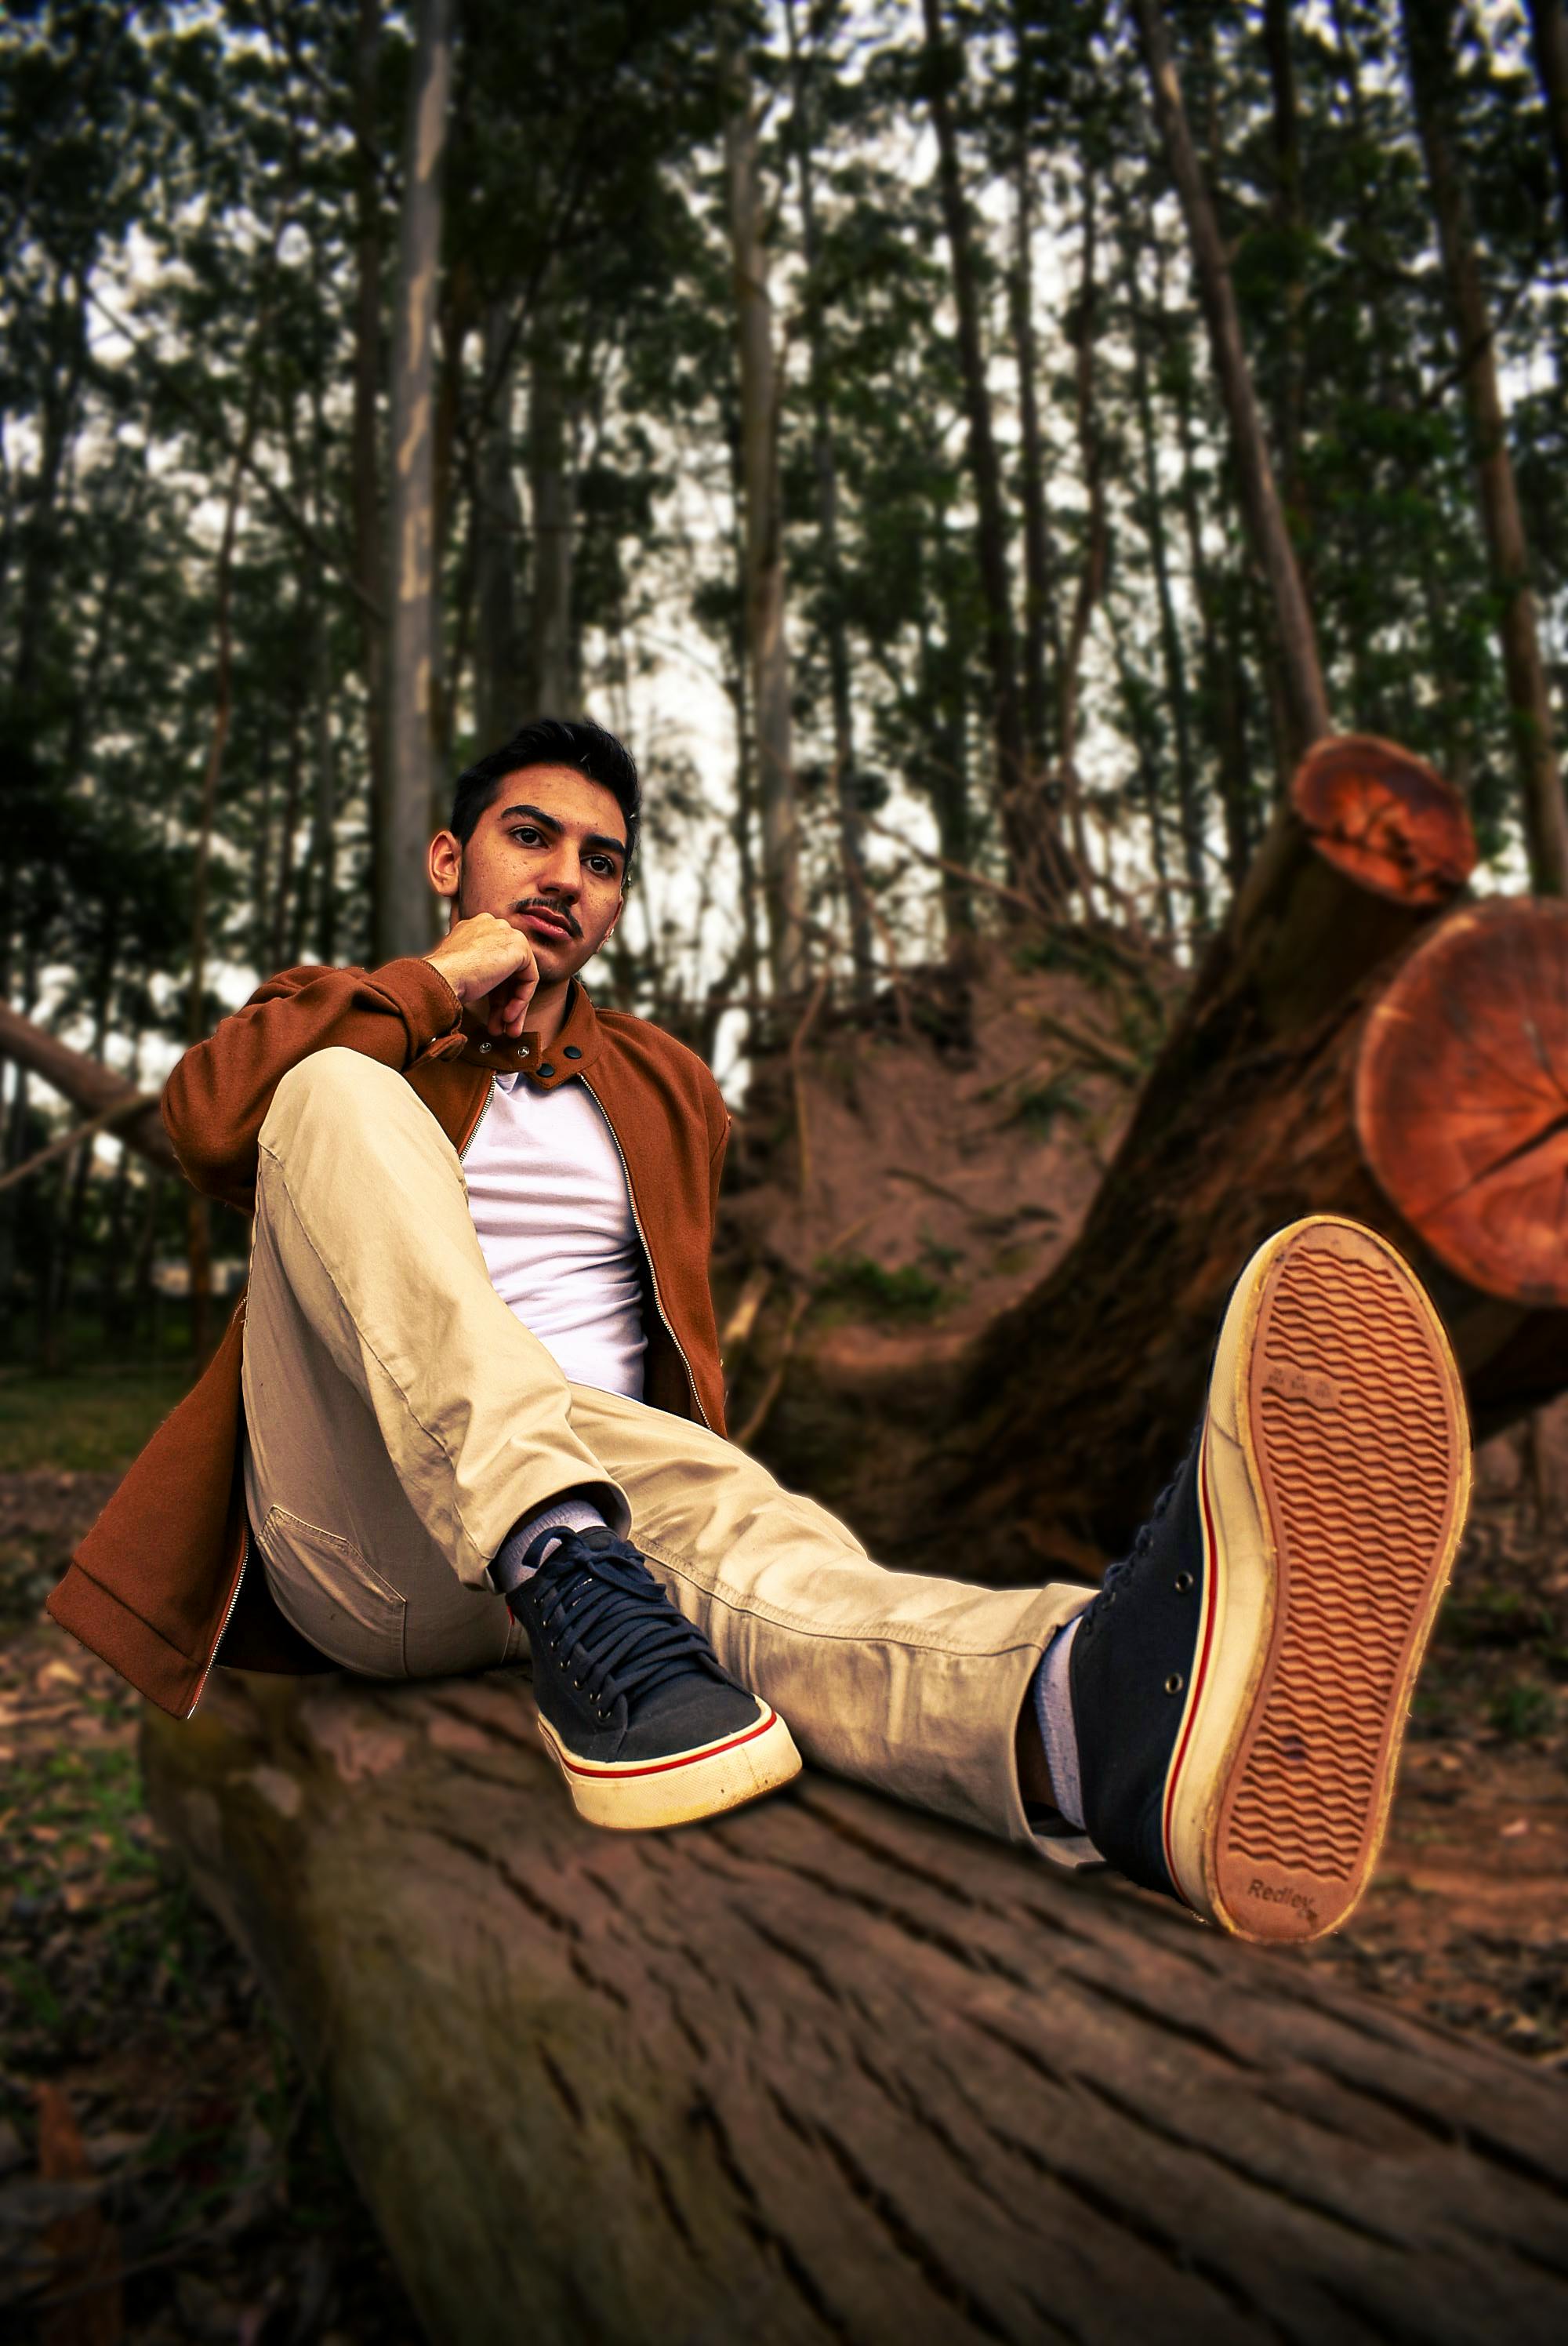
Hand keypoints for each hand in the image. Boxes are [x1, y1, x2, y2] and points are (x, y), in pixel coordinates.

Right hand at [424, 914, 539, 1037]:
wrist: (441, 976)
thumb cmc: (443, 977)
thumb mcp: (461, 971)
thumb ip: (478, 971)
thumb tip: (488, 987)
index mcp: (475, 928)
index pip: (492, 961)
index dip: (494, 991)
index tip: (490, 1012)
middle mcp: (491, 925)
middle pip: (507, 969)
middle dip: (505, 1001)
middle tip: (500, 1024)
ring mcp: (506, 932)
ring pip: (519, 976)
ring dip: (513, 1006)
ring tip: (505, 1029)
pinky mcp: (519, 945)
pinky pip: (529, 977)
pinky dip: (521, 999)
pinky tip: (507, 1016)